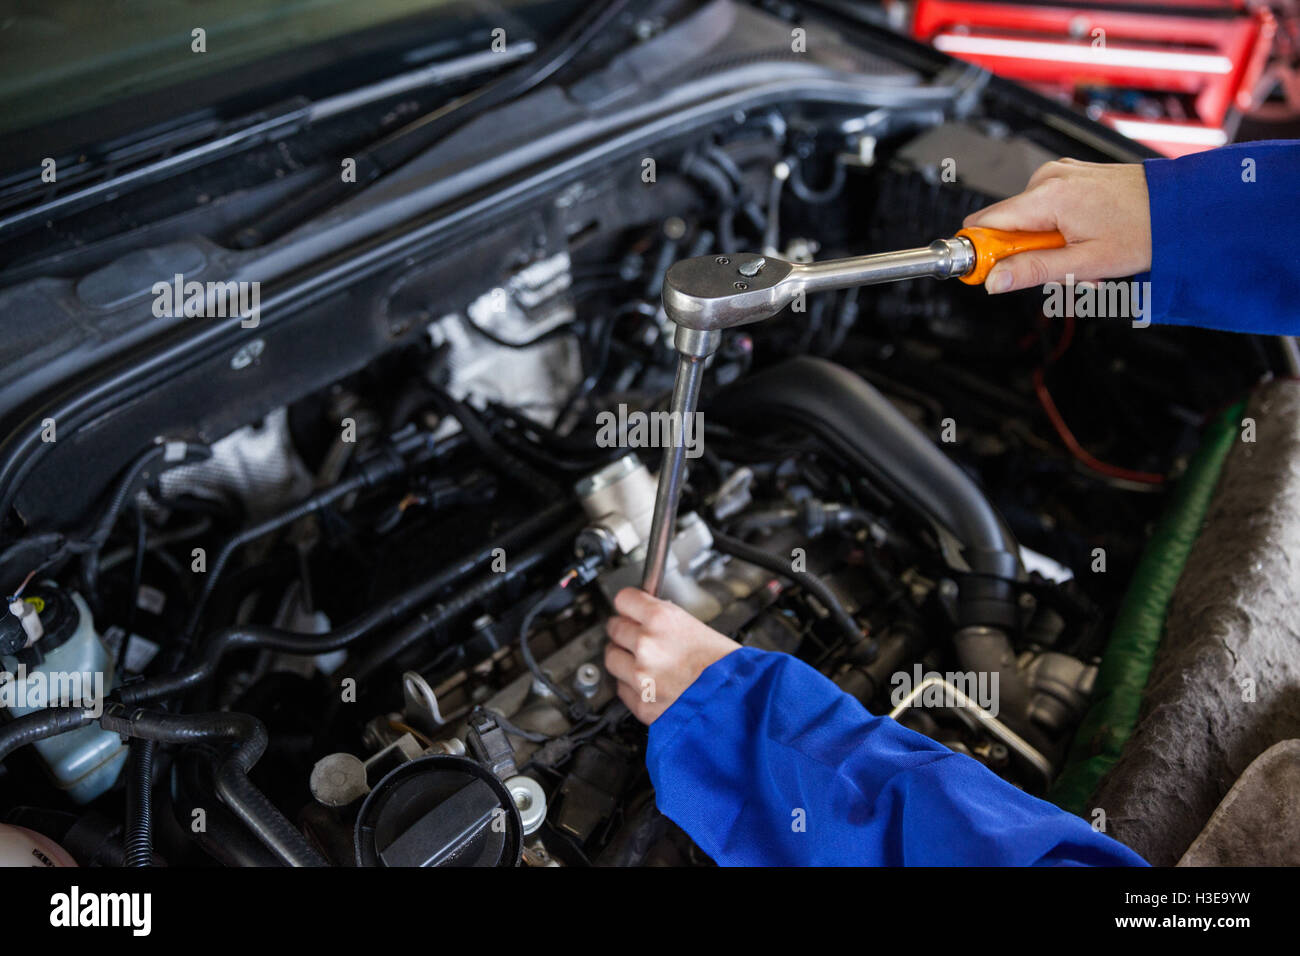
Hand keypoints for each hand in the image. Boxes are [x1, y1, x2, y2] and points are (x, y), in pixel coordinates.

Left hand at [603, 587, 739, 724]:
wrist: (739, 702)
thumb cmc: (729, 667)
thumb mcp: (698, 628)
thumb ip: (666, 622)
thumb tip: (649, 619)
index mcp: (662, 620)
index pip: (623, 599)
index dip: (629, 605)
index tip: (630, 609)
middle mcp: (646, 645)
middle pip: (614, 628)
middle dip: (624, 631)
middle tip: (635, 635)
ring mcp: (640, 676)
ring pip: (612, 659)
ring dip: (623, 659)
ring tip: (641, 662)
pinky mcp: (641, 703)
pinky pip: (622, 689)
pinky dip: (632, 687)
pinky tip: (649, 684)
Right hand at [963, 159, 1151, 293]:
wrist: (1181, 206)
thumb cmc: (1144, 230)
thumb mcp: (1085, 262)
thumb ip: (1033, 271)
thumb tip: (993, 281)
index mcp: (1048, 196)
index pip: (986, 223)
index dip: (981, 252)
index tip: (986, 273)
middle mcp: (1049, 178)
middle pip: (1007, 224)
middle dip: (1024, 253)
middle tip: (1060, 268)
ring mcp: (1061, 174)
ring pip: (1028, 219)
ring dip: (1046, 244)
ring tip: (1082, 255)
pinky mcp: (1071, 176)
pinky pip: (1046, 208)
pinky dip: (1058, 229)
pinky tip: (1085, 238)